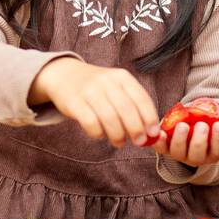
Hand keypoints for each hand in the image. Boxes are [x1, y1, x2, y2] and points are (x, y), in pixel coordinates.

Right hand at [30, 57, 159, 147]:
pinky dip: (98, 133)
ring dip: (117, 135)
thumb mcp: (117, 87)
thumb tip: (150, 133)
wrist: (65, 76)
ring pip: (109, 118)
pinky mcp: (74, 102)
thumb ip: (133, 105)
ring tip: (119, 142)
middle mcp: (106, 81)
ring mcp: (89, 91)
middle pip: (126, 109)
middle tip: (139, 142)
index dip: (149, 118)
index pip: (141, 98)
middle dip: (135, 129)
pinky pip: (90, 122)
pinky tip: (100, 135)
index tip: (153, 133)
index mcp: (121, 77)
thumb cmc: (97, 88)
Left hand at [152, 115, 218, 166]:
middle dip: (199, 140)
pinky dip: (159, 142)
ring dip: (180, 140)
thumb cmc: (213, 123)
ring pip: (178, 152)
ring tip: (183, 125)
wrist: (194, 120)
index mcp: (214, 153)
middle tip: (201, 125)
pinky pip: (161, 148)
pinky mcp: (165, 146)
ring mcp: (180, 153)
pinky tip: (160, 132)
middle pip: (198, 154)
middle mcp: (196, 157)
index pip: (218, 151)